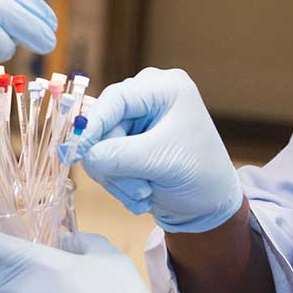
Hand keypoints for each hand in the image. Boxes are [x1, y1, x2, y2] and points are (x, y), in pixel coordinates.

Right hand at [70, 68, 242, 232]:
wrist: (212, 204)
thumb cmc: (200, 174)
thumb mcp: (161, 161)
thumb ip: (118, 155)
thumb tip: (83, 155)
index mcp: (164, 88)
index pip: (116, 98)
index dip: (94, 125)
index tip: (80, 153)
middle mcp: (148, 97)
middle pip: (105, 123)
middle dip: (116, 163)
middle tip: (139, 190)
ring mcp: (138, 119)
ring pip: (101, 145)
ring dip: (118, 178)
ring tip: (145, 194)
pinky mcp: (129, 141)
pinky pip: (105, 158)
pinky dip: (118, 181)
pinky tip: (141, 194)